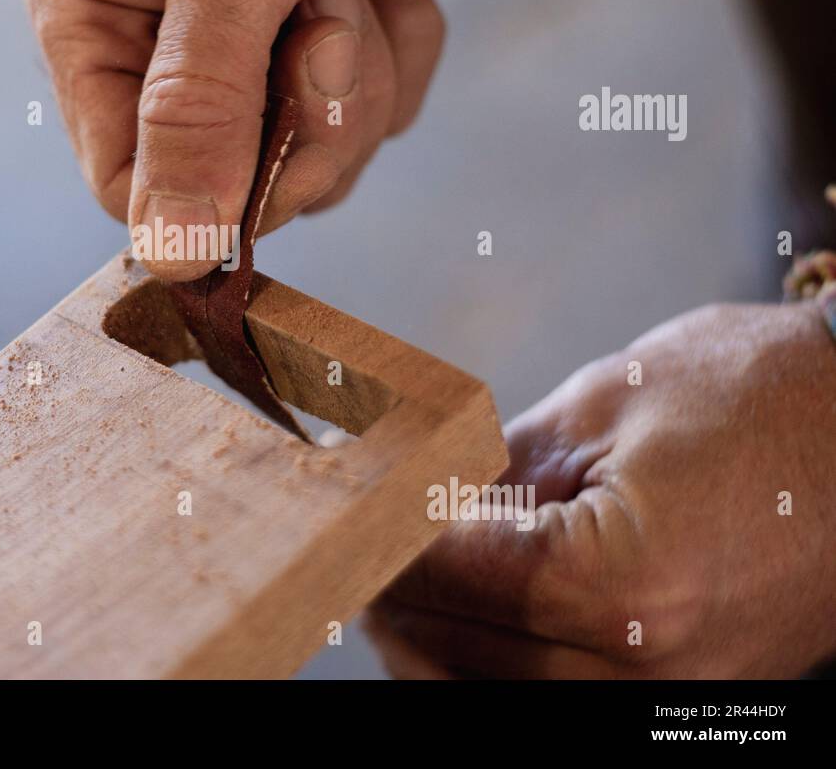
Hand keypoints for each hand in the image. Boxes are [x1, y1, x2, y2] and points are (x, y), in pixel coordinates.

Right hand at [24, 0, 485, 278]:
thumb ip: (199, 107)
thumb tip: (170, 252)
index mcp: (96, 18)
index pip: (126, 181)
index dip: (205, 198)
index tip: (276, 164)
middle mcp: (166, 41)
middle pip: (234, 180)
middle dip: (307, 118)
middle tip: (327, 30)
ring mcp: (257, 38)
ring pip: (316, 148)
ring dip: (363, 75)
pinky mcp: (335, 25)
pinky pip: (379, 101)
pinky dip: (404, 41)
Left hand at [367, 302, 835, 677]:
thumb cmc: (756, 395)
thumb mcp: (599, 408)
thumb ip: (489, 470)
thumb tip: (408, 501)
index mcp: (623, 581)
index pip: (448, 575)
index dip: (379, 536)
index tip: (340, 509)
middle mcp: (647, 669)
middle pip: (456, 652)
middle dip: (390, 593)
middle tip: (356, 543)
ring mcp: (672, 702)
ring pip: (491, 695)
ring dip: (431, 644)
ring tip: (399, 582)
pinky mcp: (684, 703)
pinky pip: (552, 702)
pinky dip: (492, 667)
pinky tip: (469, 618)